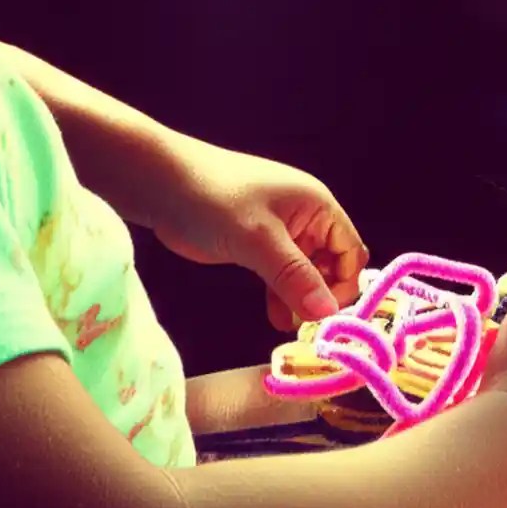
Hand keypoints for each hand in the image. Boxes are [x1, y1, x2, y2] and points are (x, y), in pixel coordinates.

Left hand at [150, 139, 367, 329]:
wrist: (156, 182)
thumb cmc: (211, 199)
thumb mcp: (257, 240)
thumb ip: (294, 276)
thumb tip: (328, 312)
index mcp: (318, 205)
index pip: (350, 251)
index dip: (343, 283)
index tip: (323, 313)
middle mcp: (307, 218)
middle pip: (332, 263)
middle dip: (323, 294)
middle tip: (304, 324)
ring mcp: (282, 232)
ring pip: (306, 272)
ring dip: (301, 298)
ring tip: (289, 326)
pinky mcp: (258, 244)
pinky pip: (282, 274)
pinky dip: (282, 294)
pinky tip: (275, 316)